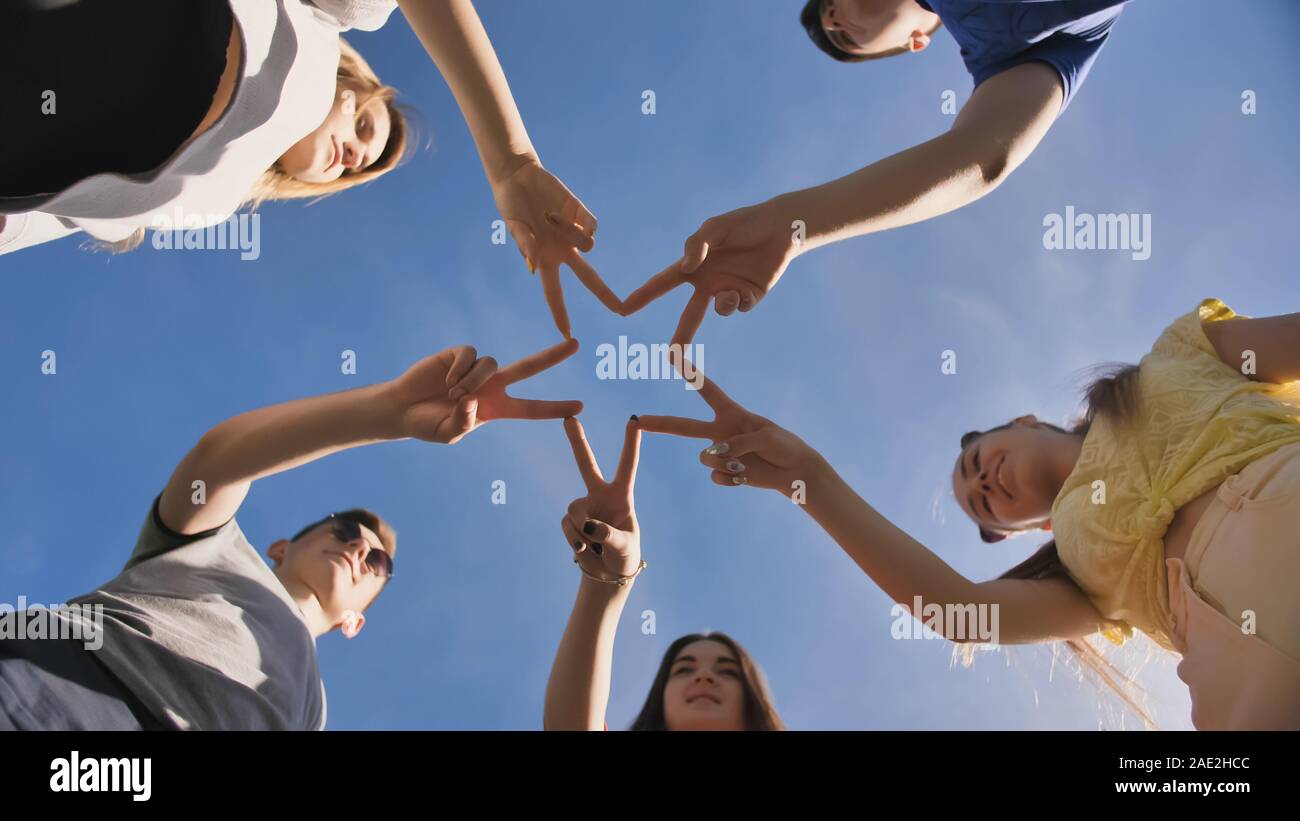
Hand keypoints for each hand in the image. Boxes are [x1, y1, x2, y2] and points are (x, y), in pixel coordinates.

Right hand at [387, 339, 582, 443]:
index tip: (580, 407)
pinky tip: (445, 380)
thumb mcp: (447, 434)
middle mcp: (493, 385)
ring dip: (472, 381)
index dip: (555, 408)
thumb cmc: (428, 425)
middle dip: (552, 356)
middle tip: (576, 344)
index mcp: (497, 408)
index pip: (532, 408)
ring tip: (454, 395)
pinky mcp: (459, 354)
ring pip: (490, 364)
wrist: (403, 409)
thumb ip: (462, 423)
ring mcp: (477, 369)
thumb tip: (472, 401)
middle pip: (529, 367)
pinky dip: (460, 369)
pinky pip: (470, 355)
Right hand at [491, 158, 621, 337]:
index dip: (560, 314)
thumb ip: (524, 245)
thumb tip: (534, 265)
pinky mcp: (582, 215)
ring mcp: (575, 234)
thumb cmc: (512, 206)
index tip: (567, 335)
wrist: (520, 177)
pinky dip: (576, 222)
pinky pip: (591, 226)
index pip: (554, 293)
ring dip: (571, 235)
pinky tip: (560, 212)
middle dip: (605, 294)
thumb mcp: (514, 227)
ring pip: (589, 246)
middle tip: (622, 310)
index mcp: (545, 260)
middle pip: (589, 278)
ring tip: (549, 217)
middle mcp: (564, 251)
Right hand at [560, 416, 642, 580]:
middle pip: (586, 464)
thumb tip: (589, 526)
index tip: (634, 420)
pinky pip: (567, 526)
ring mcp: (584, 507)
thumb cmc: (625, 554)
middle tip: (569, 418)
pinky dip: (574, 540)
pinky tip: (583, 550)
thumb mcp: (624, 546)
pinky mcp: (571, 522)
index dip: (630, 444)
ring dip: (583, 533)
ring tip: (595, 546)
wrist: (609, 572)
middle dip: (577, 442)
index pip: (627, 466)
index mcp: (622, 496)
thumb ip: (608, 535)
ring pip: (575, 511)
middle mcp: (601, 496)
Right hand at [621, 200, 797, 346]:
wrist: (780, 227)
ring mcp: (729, 291)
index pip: (662, 284)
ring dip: (723, 304)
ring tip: (731, 291)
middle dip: (680, 339)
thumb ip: (698, 244)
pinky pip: (741, 307)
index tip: (622, 309)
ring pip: (720, 310)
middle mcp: (708, 282)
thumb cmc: (744, 223)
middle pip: (689, 317)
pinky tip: (748, 288)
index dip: (642, 296)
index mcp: (693, 267)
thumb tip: (687, 268)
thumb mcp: (717, 227)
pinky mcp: (749, 296)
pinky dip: (742, 301)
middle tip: (671, 358)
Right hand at [638, 369, 823, 496]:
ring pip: (706, 458)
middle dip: (660, 423)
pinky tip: (745, 476)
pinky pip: (716, 477)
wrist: (794, 471)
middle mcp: (721, 432)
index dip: (689, 373)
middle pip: (684, 426)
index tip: (672, 355)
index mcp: (731, 413)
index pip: (707, 389)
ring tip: (746, 463)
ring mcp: (721, 454)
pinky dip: (730, 479)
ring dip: (725, 462)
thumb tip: (712, 456)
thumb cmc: (783, 446)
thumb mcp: (764, 437)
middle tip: (638, 420)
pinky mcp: (725, 474)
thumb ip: (737, 443)